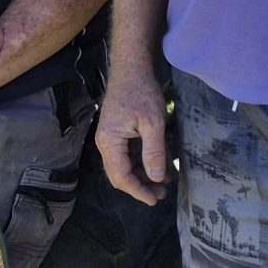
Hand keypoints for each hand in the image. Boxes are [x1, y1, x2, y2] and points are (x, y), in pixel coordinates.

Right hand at [97, 66, 169, 204]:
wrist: (132, 68)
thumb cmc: (142, 92)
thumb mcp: (153, 123)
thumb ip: (154, 152)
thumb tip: (155, 179)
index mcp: (109, 143)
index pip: (122, 177)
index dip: (138, 191)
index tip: (155, 200)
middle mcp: (105, 143)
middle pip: (119, 175)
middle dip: (140, 187)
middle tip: (161, 194)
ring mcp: (109, 138)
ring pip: (123, 167)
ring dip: (142, 176)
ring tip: (163, 182)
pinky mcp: (117, 133)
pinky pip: (127, 156)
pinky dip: (141, 163)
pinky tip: (157, 166)